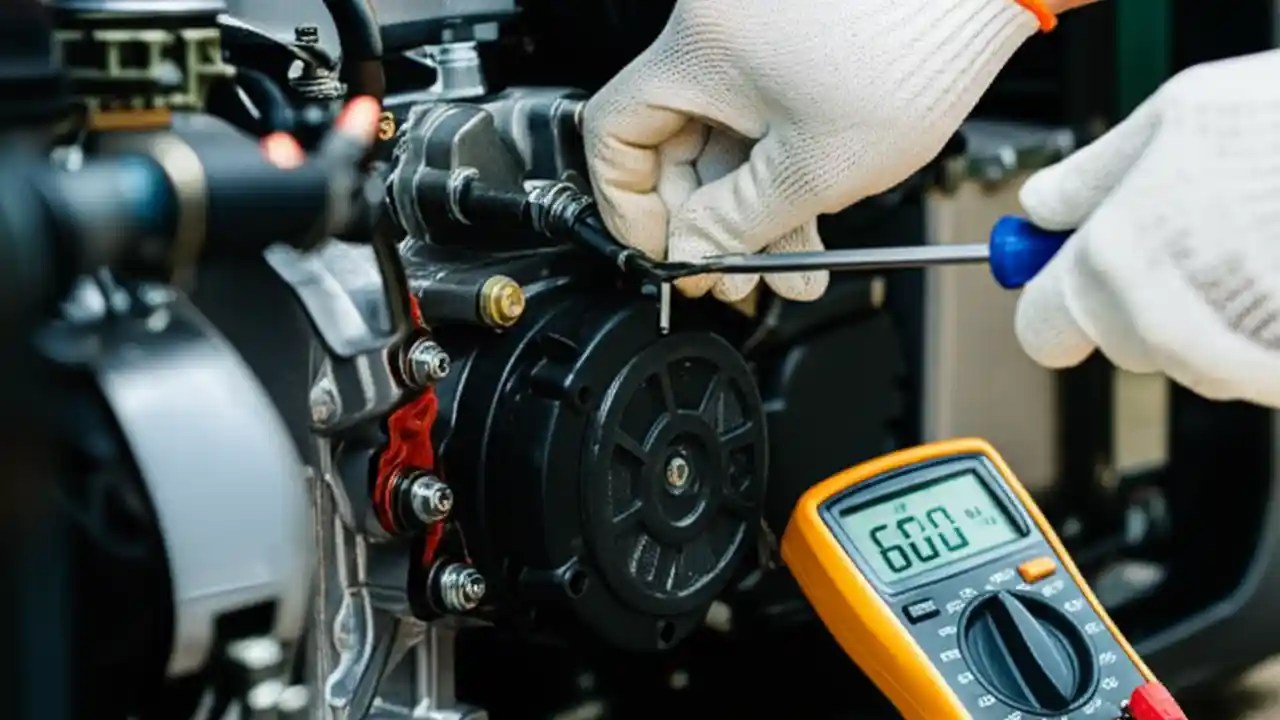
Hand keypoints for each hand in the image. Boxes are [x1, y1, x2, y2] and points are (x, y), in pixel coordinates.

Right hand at [584, 0, 1041, 301]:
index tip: (664, 250)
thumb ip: (738, 223)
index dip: (631, 207)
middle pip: (671, 144)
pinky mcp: (785, 34)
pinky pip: (757, 110)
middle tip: (736, 271)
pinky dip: (775, 163)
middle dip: (707, 220)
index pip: (613, 135)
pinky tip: (805, 212)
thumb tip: (694, 253)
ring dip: (751, 205)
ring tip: (791, 261)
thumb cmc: (918, 46)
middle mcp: (711, 26)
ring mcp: (748, 29)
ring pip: (722, 136)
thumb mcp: (816, 168)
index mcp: (696, 48)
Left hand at [1015, 50, 1279, 407]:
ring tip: (1253, 243)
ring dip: (1202, 313)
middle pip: (1116, 341)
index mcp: (1111, 263)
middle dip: (1134, 298)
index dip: (1053, 301)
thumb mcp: (1177, 118)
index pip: (1041, 330)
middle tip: (1189, 236)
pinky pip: (1242, 367)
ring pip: (1183, 355)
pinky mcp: (1274, 380)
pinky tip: (1277, 272)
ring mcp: (1224, 362)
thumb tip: (1040, 207)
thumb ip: (1091, 175)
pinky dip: (1256, 331)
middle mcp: (1159, 327)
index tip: (1067, 282)